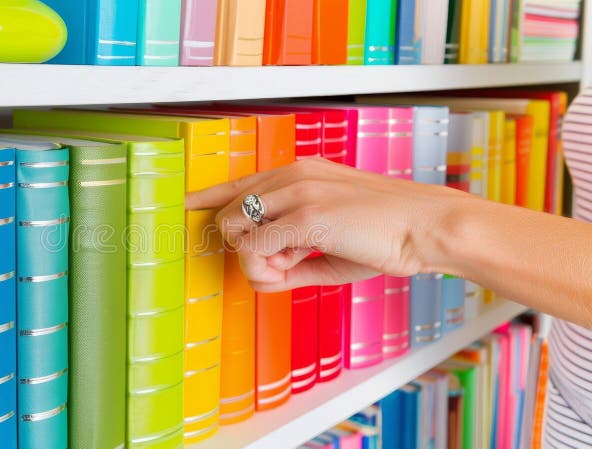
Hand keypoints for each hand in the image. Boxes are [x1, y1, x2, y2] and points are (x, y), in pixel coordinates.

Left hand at [186, 158, 467, 291]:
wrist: (427, 226)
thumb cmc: (385, 233)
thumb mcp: (330, 245)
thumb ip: (291, 259)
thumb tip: (261, 277)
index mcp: (301, 172)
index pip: (240, 182)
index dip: (208, 195)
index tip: (186, 203)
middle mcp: (293, 175)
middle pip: (229, 212)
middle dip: (241, 247)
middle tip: (277, 267)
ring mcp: (298, 193)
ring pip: (233, 230)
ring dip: (251, 260)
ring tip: (285, 269)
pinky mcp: (305, 216)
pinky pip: (254, 251)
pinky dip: (260, 271)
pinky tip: (283, 274)